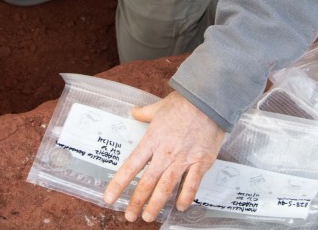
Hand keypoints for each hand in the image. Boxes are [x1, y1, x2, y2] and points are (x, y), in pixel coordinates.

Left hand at [103, 91, 224, 222]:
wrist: (208, 100)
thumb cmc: (183, 103)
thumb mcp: (158, 108)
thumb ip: (144, 113)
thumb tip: (133, 112)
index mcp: (152, 140)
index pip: (131, 166)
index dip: (119, 184)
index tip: (109, 198)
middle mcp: (165, 153)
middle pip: (147, 182)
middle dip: (137, 202)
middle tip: (129, 216)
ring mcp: (183, 159)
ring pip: (166, 187)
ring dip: (156, 204)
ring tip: (148, 218)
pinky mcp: (201, 162)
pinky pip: (192, 184)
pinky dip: (185, 197)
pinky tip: (180, 207)